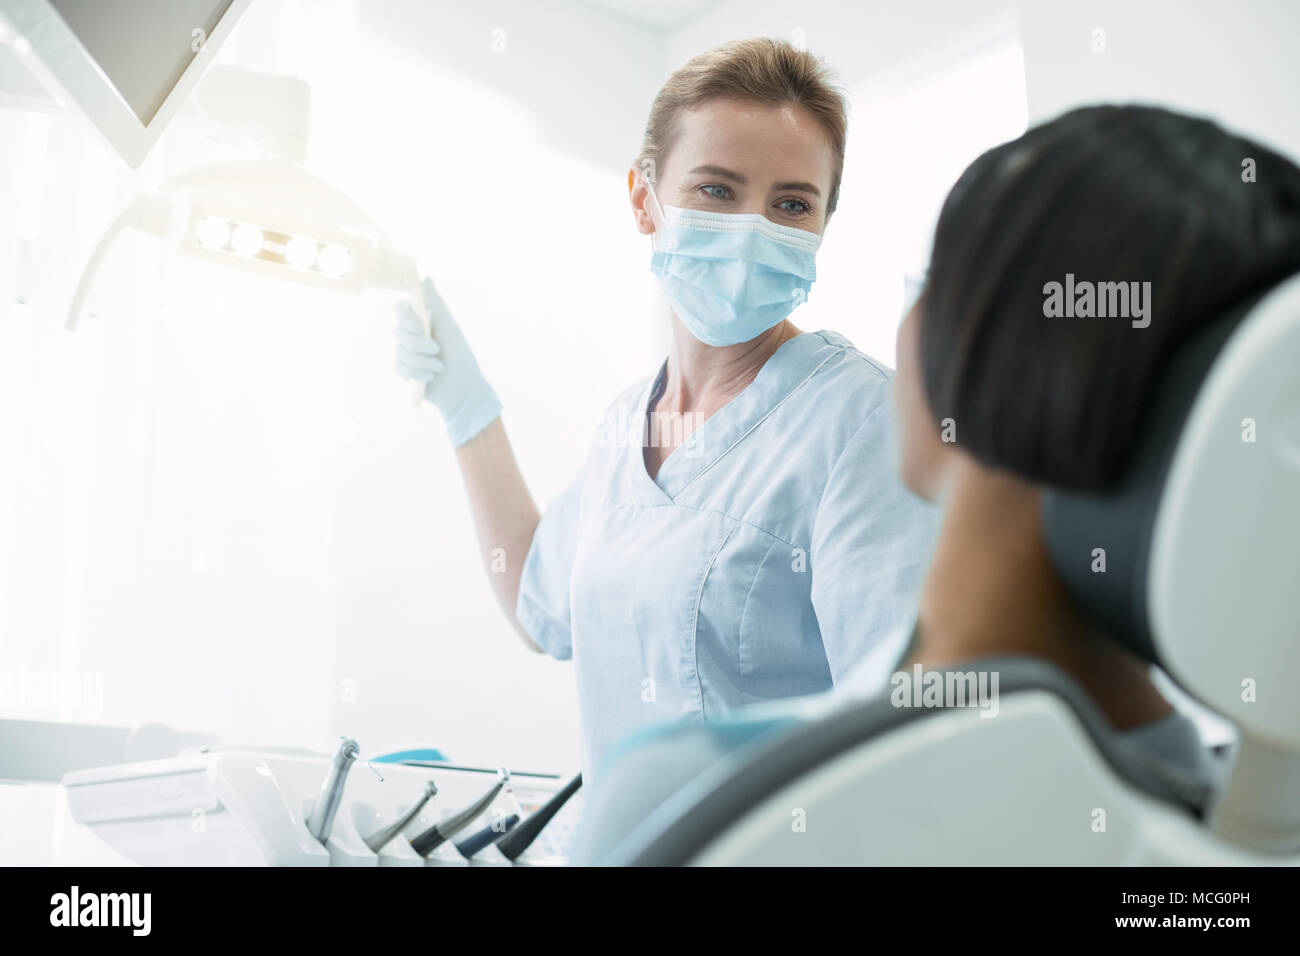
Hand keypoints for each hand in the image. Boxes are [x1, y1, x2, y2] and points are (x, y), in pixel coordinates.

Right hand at [395, 276, 501, 445]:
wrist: (464, 389)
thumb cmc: (461, 356)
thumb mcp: (450, 327)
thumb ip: (435, 303)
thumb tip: (425, 276)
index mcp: (422, 321)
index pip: (401, 309)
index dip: (407, 317)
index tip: (420, 326)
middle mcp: (412, 335)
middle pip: (399, 331)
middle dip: (420, 344)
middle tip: (438, 350)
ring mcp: (406, 353)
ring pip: (400, 351)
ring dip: (423, 361)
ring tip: (439, 367)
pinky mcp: (404, 371)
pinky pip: (400, 367)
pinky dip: (418, 373)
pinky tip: (431, 377)